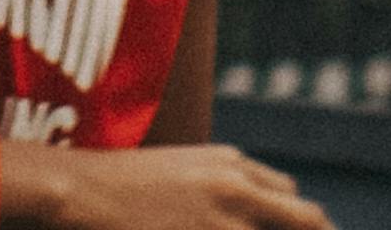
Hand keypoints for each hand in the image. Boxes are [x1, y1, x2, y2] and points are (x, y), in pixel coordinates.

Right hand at [5, 156, 334, 229]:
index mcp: (233, 166)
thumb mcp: (185, 169)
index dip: (307, 227)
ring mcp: (221, 221)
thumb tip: (262, 202)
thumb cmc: (126, 183)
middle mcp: (237, 188)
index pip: (293, 202)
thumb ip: (224, 184)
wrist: (83, 189)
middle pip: (305, 221)